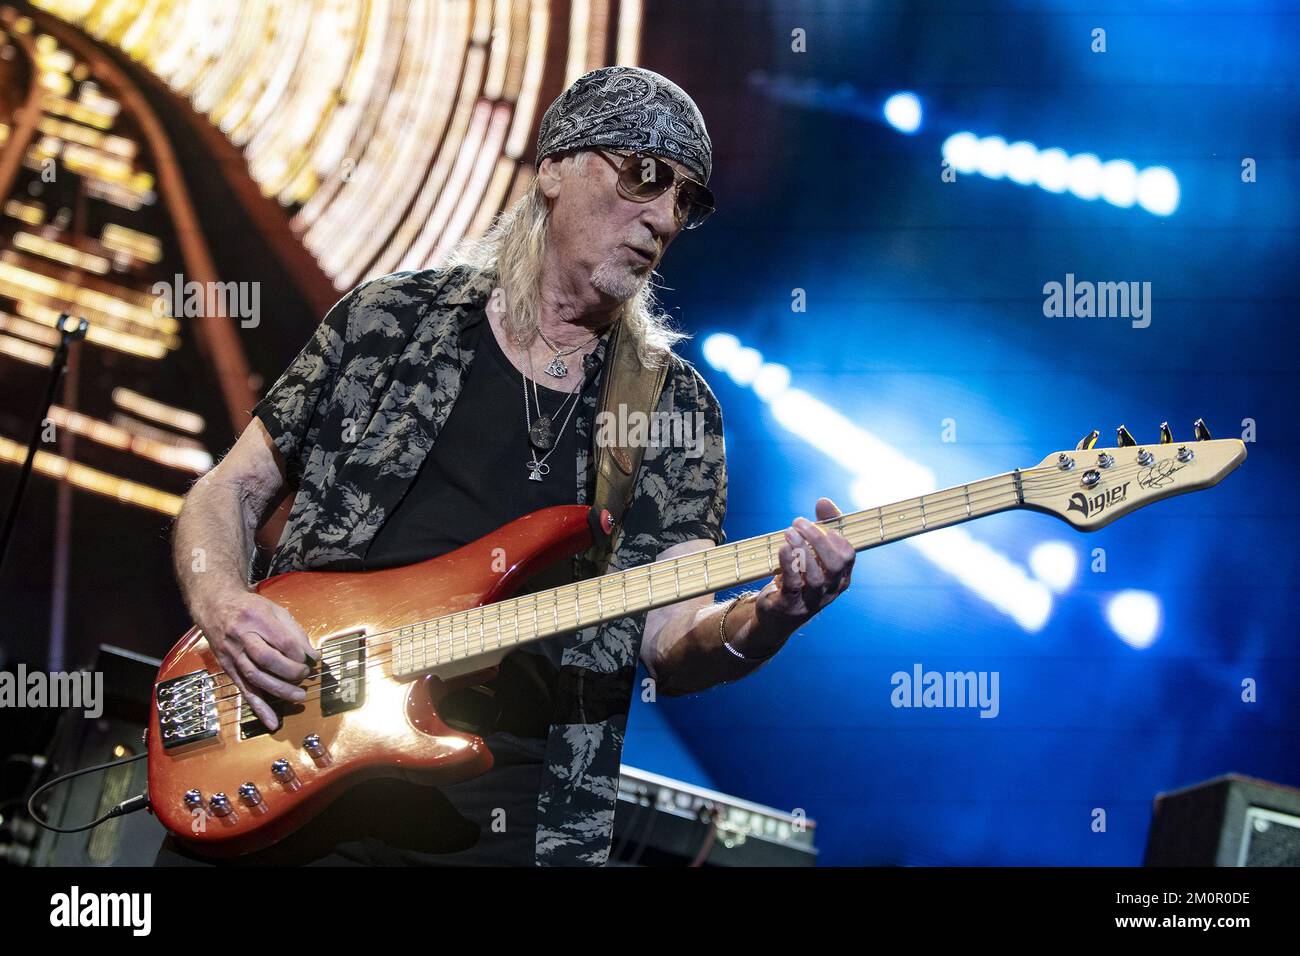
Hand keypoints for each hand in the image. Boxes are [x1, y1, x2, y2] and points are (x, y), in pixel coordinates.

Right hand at [197, 588, 317, 730]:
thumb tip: (313, 656)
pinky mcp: (228, 669)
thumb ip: (294, 632)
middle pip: (266, 659)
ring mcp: (232, 655)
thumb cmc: (250, 608)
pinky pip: (244, 690)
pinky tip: (271, 721)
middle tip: (305, 675)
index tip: (311, 659)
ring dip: (279, 690)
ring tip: (299, 696)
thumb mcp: (275, 610)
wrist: (216, 606)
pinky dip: (259, 708)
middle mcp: (241, 637)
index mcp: (256, 618)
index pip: (281, 641)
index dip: (299, 654)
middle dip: (290, 671)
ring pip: (255, 677)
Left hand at [756, 497, 854, 631]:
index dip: (836, 532)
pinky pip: (793, 585)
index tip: (821, 513)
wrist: (777, 616)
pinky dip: (789, 565)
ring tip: (789, 533)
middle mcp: (830, 590)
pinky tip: (783, 548)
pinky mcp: (791, 605)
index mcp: (841, 577)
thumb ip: (821, 527)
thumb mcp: (812, 554)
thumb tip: (824, 501)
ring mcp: (812, 600)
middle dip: (819, 539)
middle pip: (835, 564)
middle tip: (799, 522)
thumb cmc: (798, 578)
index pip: (848, 553)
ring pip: (815, 576)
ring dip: (802, 549)